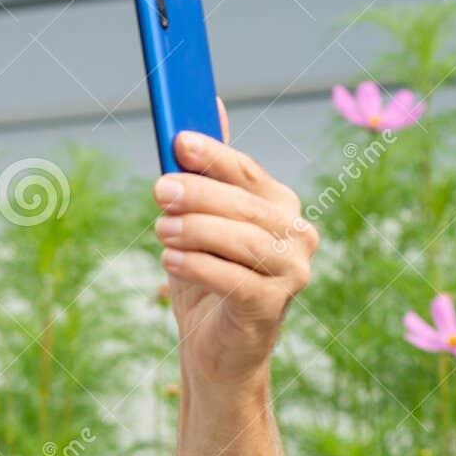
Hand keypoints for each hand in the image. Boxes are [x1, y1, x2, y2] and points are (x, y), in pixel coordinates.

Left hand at [153, 98, 316, 388]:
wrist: (216, 351)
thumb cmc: (206, 281)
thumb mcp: (199, 223)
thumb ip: (206, 172)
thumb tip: (208, 105)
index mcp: (280, 207)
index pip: (248, 172)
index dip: (213, 155)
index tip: (179, 142)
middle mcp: (296, 236)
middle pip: (246, 205)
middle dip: (199, 193)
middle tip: (159, 189)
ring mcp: (290, 273)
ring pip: (243, 240)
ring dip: (197, 231)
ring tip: (161, 229)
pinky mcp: (272, 308)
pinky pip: (235, 280)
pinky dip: (199, 267)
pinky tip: (170, 261)